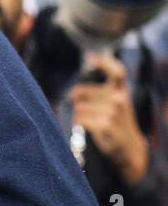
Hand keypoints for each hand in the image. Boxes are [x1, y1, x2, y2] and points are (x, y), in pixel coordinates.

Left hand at [70, 53, 149, 184]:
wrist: (129, 149)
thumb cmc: (118, 123)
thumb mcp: (116, 104)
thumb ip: (102, 93)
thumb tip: (74, 91)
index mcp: (122, 92)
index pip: (117, 71)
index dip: (104, 62)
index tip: (91, 56)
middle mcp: (118, 99)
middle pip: (80, 92)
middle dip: (77, 100)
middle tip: (86, 111)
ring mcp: (112, 112)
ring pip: (78, 107)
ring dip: (79, 115)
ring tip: (91, 123)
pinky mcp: (105, 125)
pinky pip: (79, 120)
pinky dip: (79, 125)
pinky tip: (89, 130)